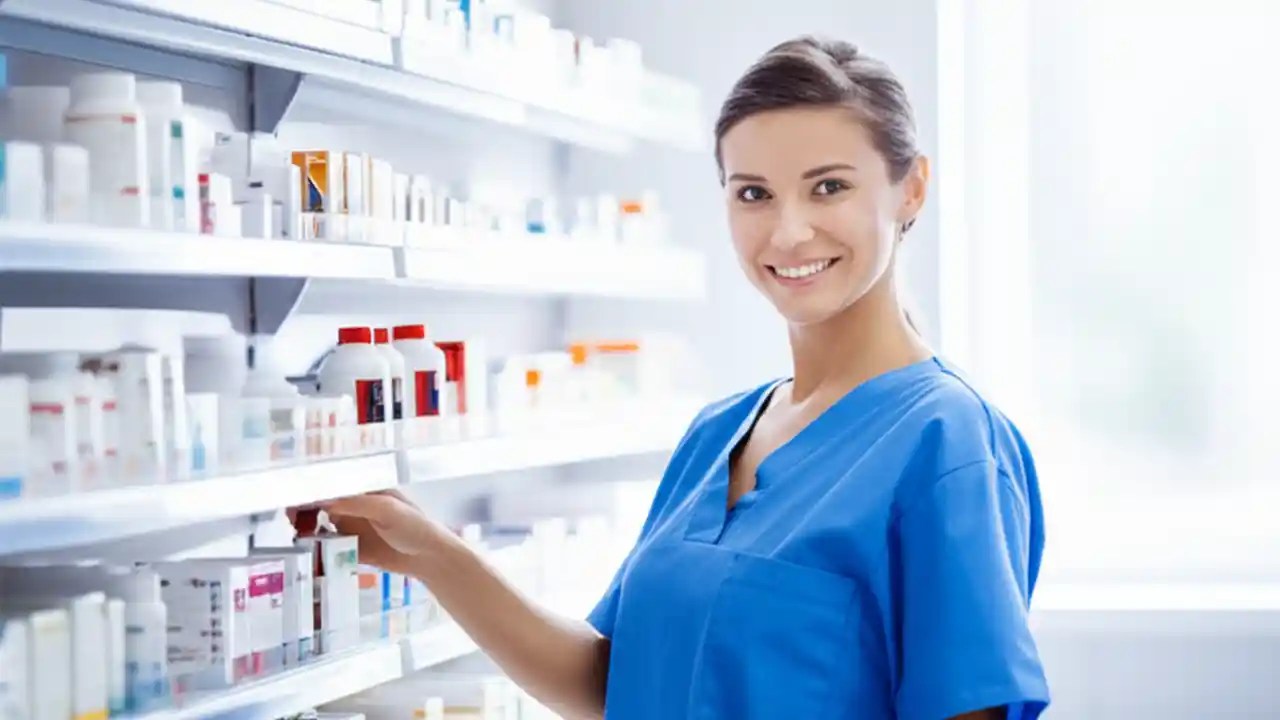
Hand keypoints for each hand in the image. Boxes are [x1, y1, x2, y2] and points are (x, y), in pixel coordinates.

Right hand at [294, 490, 437, 575]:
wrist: (430, 558)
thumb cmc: (414, 526)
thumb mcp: (386, 509)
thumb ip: (356, 503)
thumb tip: (323, 499)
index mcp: (364, 490)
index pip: (332, 483)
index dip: (311, 486)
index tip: (291, 491)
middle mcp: (354, 507)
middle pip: (320, 503)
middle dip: (302, 507)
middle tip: (289, 516)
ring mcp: (353, 528)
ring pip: (320, 525)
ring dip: (305, 527)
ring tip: (294, 533)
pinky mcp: (352, 549)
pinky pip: (328, 547)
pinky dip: (316, 548)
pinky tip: (306, 550)